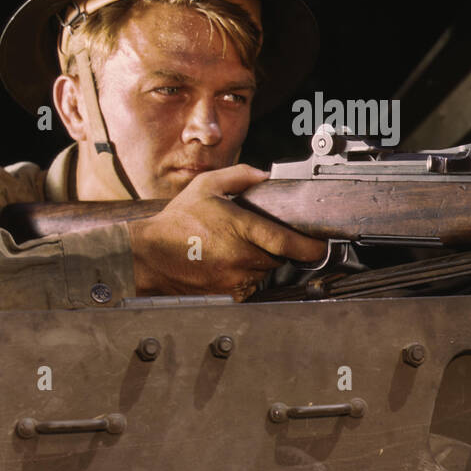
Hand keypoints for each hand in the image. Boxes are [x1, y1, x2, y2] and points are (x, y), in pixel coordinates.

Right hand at [126, 164, 327, 299]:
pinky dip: (247, 276)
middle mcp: (242, 257)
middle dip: (277, 247)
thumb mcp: (205, 187)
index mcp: (240, 229)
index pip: (286, 241)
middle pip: (279, 256)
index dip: (309, 246)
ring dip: (260, 261)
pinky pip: (251, 285)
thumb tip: (264, 176)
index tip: (320, 245)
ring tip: (236, 249)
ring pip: (265, 271)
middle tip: (258, 237)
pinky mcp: (230, 294)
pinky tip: (228, 264)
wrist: (149, 257)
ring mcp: (236, 279)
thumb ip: (238, 176)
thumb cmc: (176, 222)